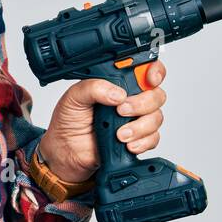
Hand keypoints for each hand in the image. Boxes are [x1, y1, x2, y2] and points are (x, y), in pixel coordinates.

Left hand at [36, 60, 166, 183]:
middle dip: (142, 103)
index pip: (145, 70)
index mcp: (118, 83)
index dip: (155, 72)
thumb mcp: (74, 97)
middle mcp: (131, 98)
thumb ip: (94, 88)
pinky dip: (142, 142)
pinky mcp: (138, 138)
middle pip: (156, 95)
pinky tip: (127, 144)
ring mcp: (136, 119)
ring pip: (156, 117)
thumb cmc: (69, 120)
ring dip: (140, 126)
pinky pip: (153, 138)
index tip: (151, 79)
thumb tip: (117, 93)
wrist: (66, 151)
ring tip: (119, 134)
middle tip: (121, 110)